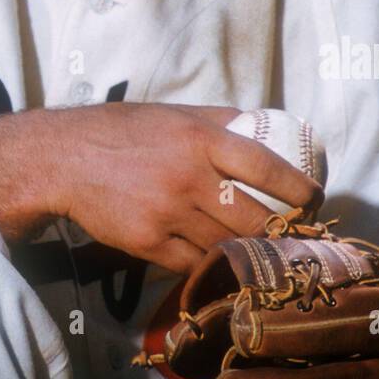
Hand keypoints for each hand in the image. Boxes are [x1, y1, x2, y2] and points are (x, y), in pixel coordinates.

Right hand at [44, 101, 323, 274]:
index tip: (315, 200)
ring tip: (262, 253)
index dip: (298, 189)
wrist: (64, 159)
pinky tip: (218, 262)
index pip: (264, 167)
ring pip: (226, 246)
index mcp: (199, 139)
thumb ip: (219, 120)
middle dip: (278, 233)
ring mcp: (168, 214)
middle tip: (293, 236)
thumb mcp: (174, 113)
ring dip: (247, 253)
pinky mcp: (148, 243)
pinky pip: (194, 264)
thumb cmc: (124, 131)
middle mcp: (188, 178)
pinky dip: (210, 265)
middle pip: (253, 219)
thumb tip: (264, 124)